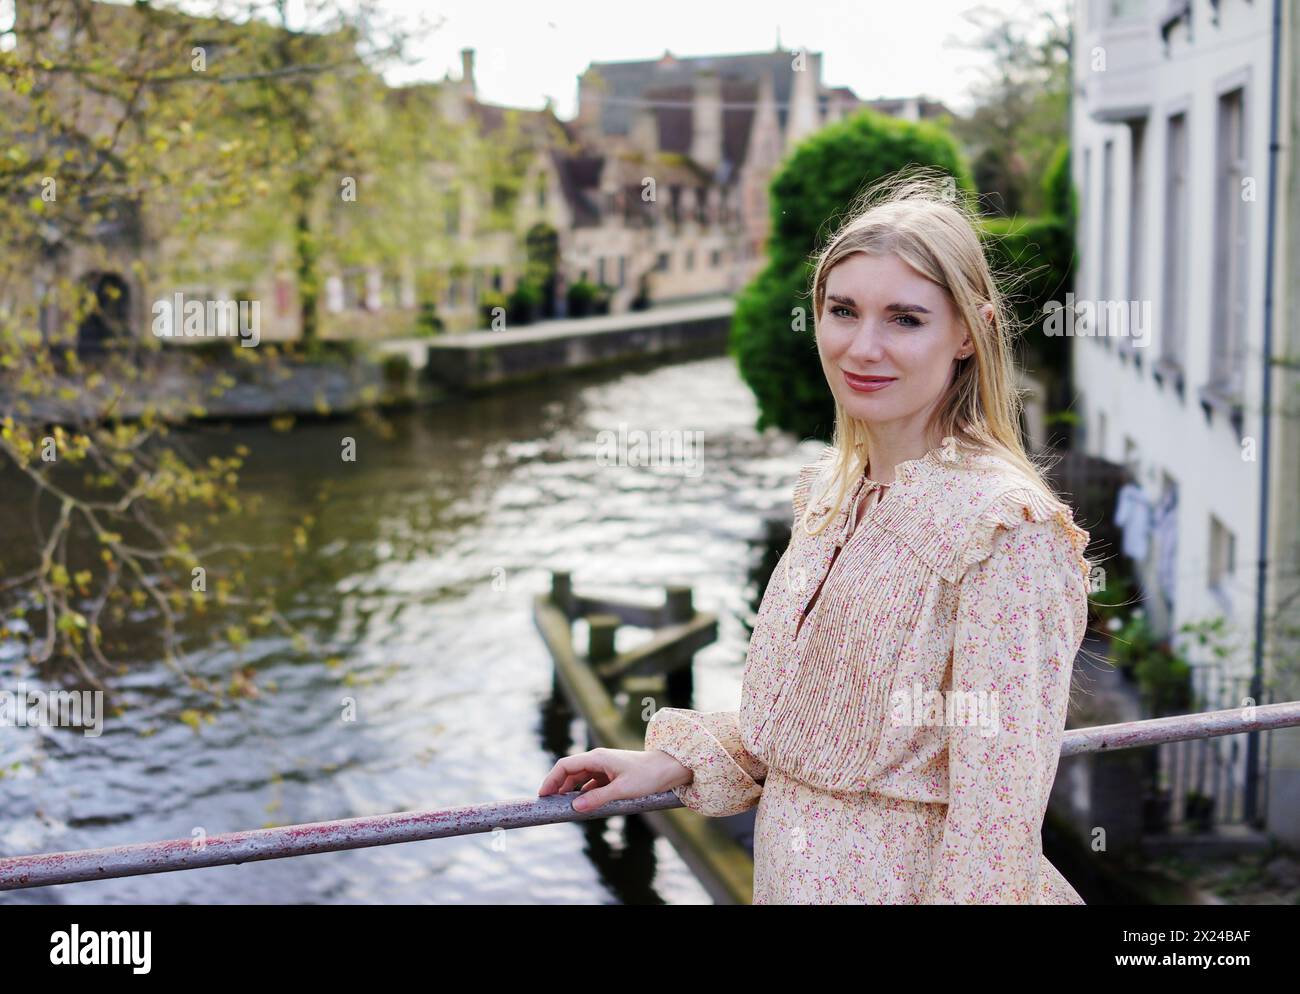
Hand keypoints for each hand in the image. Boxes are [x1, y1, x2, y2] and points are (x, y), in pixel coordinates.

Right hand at [537, 747, 689, 812]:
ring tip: (561, 807)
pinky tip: (581, 805)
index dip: (551, 779)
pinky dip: (583, 794)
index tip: (542, 794)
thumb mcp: (622, 790)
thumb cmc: (647, 776)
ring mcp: (604, 768)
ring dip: (570, 791)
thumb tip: (575, 807)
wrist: (668, 769)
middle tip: (548, 804)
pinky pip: (591, 785)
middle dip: (557, 787)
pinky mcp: (611, 776)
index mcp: (597, 758)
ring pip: (580, 779)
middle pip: (570, 772)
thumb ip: (598, 798)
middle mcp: (598, 760)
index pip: (565, 765)